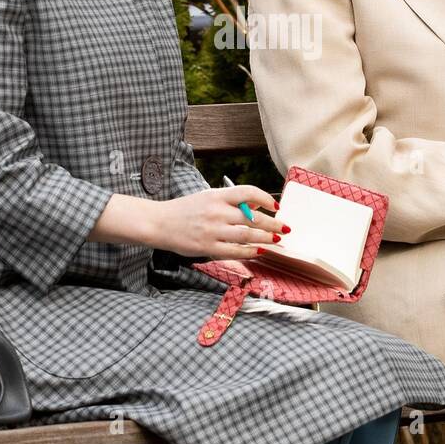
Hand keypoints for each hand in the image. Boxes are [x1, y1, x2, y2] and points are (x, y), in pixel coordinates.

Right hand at [95, 185, 287, 259]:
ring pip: (247, 235)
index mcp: (217, 195)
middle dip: (273, 223)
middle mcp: (216, 211)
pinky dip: (250, 251)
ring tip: (276, 240)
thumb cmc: (185, 210)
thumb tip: (255, 205)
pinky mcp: (207, 247)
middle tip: (285, 228)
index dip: (265, 199)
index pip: (247, 192)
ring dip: (266, 238)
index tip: (276, 206)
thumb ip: (230, 201)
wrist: (159, 223)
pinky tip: (259, 251)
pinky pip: (235, 251)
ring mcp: (212, 230)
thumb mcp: (207, 197)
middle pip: (252, 217)